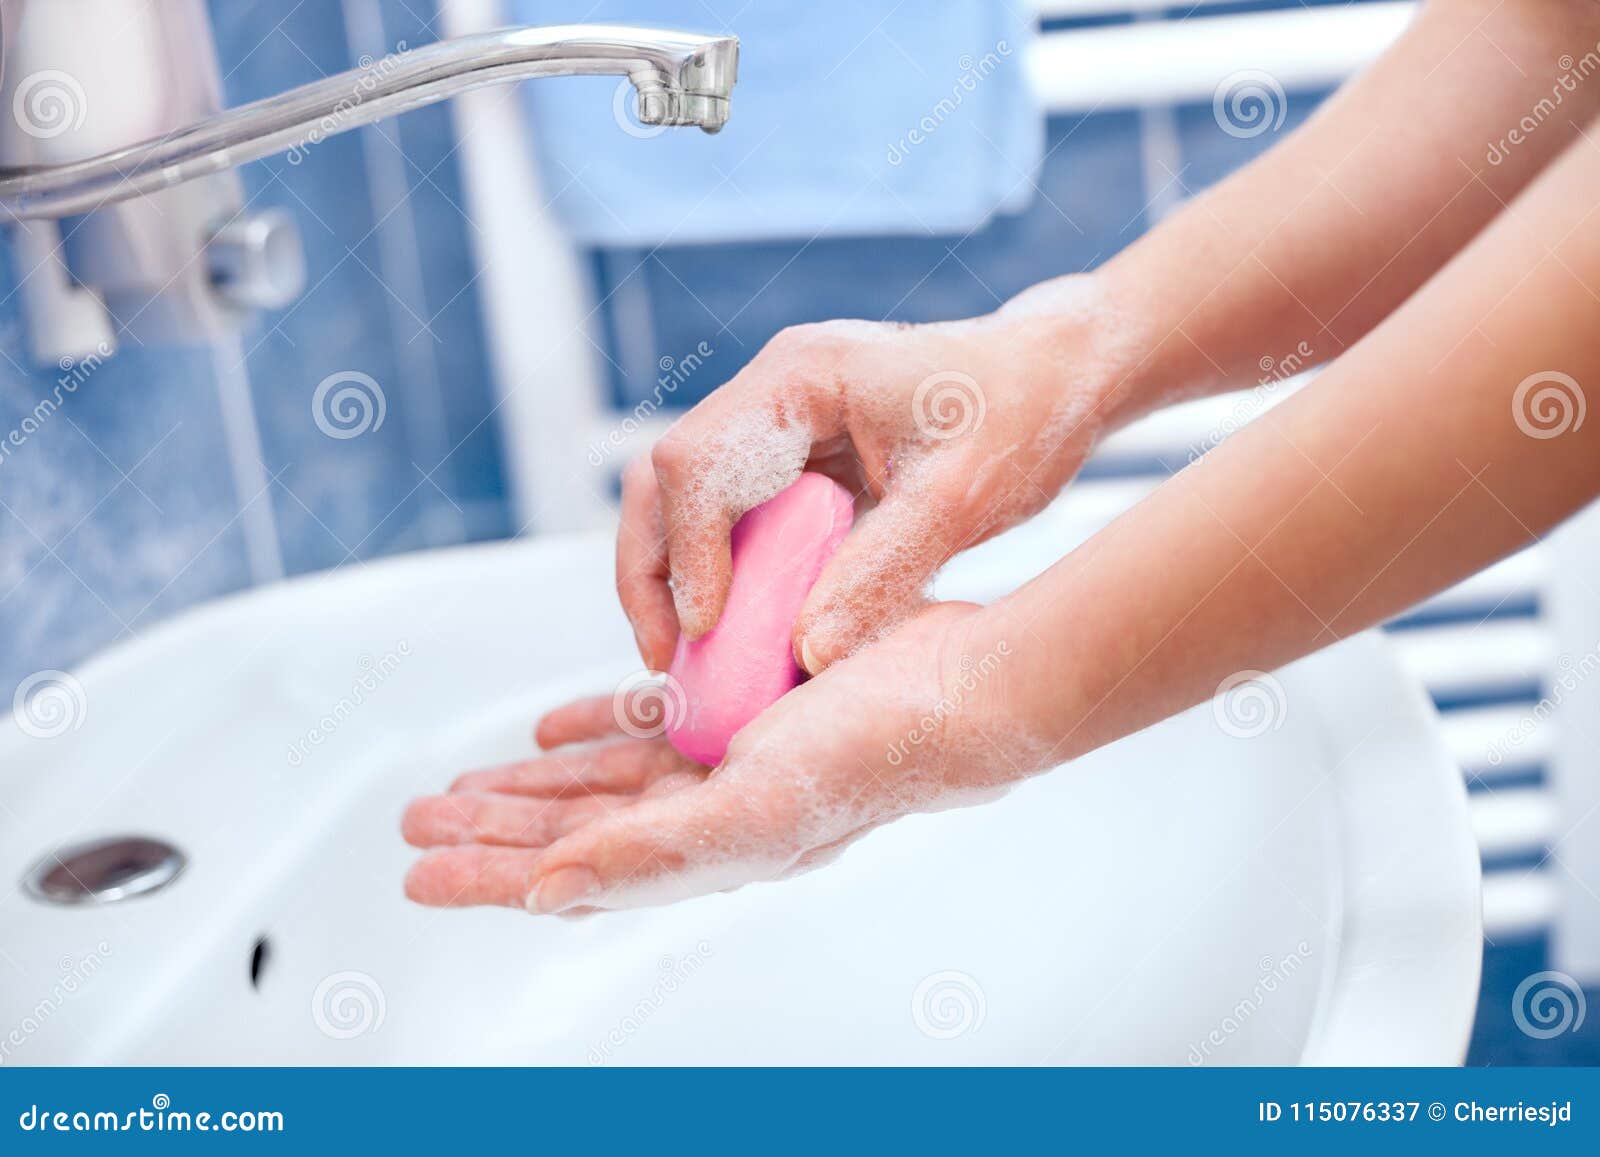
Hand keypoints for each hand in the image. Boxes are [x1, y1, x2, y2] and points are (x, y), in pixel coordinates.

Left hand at [402, 603, 1038, 913]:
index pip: (574, 874)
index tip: (424, 873)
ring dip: (533, 782)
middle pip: (574, 829)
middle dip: (495, 826)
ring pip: (602, 780)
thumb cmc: (879, 755)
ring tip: (467, 784)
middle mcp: (709, 812)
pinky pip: (654, 723)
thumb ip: (650, 858)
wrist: (961, 681)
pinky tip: (562, 726)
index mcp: (707, 850)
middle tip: (422, 820)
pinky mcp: (741, 707)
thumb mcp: (755, 811)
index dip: (494, 875)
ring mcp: (725, 760)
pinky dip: (601, 725)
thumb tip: (550, 897)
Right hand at [619, 275, 1120, 674]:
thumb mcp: (960, 503)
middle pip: (665, 475)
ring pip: (682, 496)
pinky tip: (734, 634)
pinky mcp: (793, 455)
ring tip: (684, 659)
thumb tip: (804, 656)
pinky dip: (718, 573)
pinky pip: (728, 514)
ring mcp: (777, 420)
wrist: (1055, 376)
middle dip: (651, 569)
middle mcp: (772, 388)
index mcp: (802, 375)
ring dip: (672, 575)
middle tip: (662, 658)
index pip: (700, 461)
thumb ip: (881, 575)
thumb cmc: (1020, 417)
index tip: (706, 631)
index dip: (688, 552)